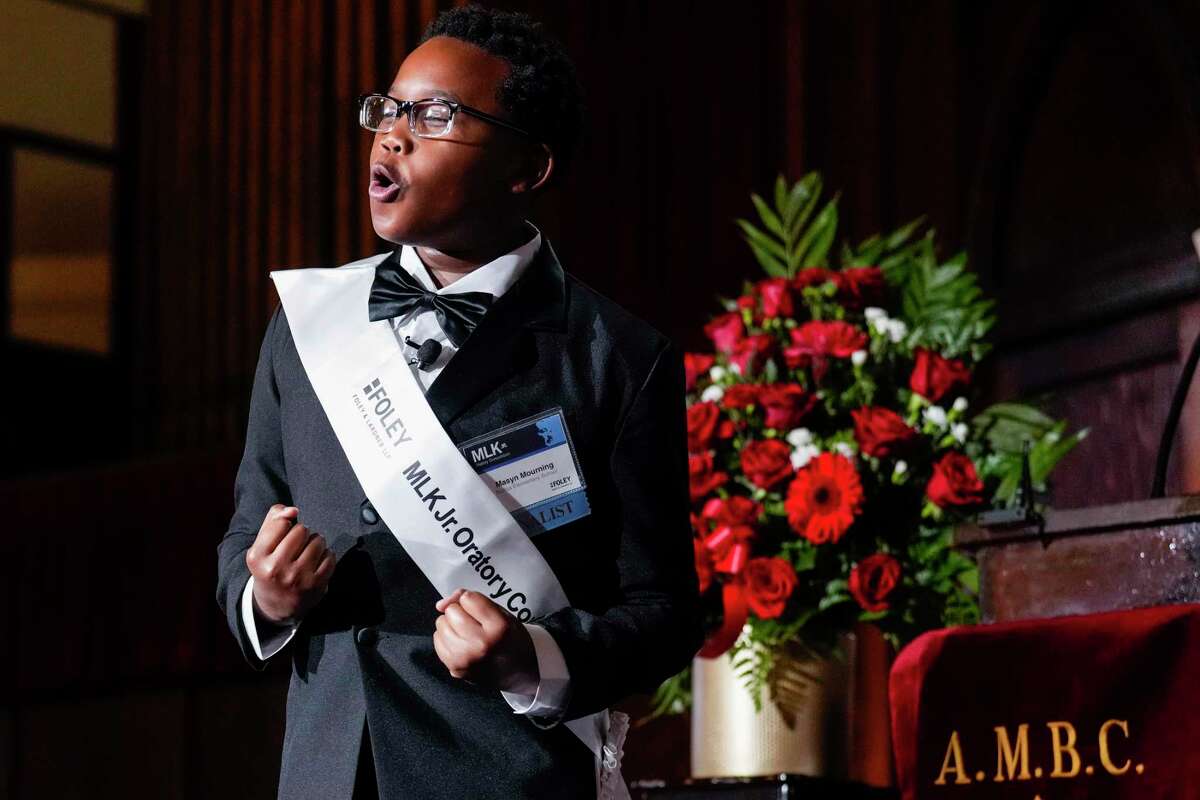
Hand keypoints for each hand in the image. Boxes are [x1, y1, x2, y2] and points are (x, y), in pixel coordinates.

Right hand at [245, 504, 335, 625]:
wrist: (276, 604)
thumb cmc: (270, 566)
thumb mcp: (261, 545)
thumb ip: (273, 520)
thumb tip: (293, 510)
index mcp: (257, 557)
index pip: (281, 523)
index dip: (286, 525)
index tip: (283, 536)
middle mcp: (275, 568)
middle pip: (302, 530)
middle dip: (302, 533)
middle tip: (297, 546)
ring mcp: (297, 578)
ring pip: (318, 540)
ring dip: (316, 542)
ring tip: (307, 553)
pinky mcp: (316, 585)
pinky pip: (330, 555)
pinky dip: (326, 555)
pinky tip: (316, 563)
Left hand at [433, 589, 537, 692]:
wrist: (518, 673)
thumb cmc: (510, 639)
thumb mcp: (502, 613)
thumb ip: (473, 600)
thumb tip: (441, 604)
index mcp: (499, 628)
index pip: (468, 598)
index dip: (474, 601)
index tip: (482, 611)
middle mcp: (481, 644)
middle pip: (452, 611)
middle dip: (460, 612)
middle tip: (474, 623)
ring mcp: (465, 658)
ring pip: (441, 624)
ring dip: (451, 624)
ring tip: (467, 633)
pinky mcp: (454, 667)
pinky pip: (437, 639)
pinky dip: (446, 638)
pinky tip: (461, 643)